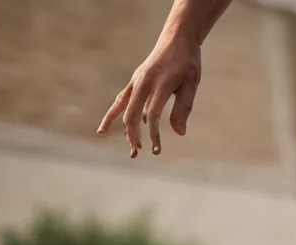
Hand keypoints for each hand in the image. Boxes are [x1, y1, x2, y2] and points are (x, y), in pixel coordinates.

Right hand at [97, 35, 200, 157]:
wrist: (176, 39)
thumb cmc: (187, 62)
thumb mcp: (192, 83)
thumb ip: (183, 108)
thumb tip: (179, 133)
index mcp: (159, 84)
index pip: (152, 115)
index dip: (153, 135)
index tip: (156, 150)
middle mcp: (143, 83)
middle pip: (132, 113)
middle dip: (133, 135)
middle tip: (138, 153)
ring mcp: (136, 81)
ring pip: (122, 108)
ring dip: (123, 129)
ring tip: (127, 149)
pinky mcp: (134, 82)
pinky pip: (120, 101)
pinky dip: (113, 115)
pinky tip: (104, 130)